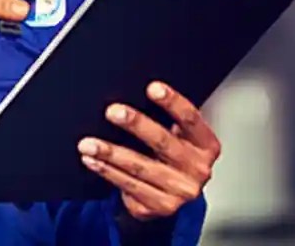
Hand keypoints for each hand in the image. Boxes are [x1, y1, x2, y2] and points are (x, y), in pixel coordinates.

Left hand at [78, 82, 221, 221]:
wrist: (177, 198)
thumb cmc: (175, 158)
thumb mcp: (182, 138)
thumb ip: (170, 121)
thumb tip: (134, 94)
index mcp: (206, 145)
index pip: (191, 119)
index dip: (173, 103)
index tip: (153, 88)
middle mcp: (197, 169)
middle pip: (163, 142)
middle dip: (136, 125)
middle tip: (113, 112)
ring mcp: (180, 191)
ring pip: (140, 167)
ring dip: (110, 153)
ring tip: (89, 143)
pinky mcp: (161, 206)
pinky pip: (129, 185)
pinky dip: (107, 171)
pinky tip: (93, 160)